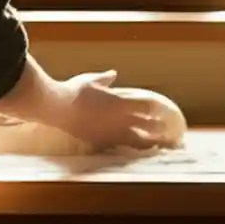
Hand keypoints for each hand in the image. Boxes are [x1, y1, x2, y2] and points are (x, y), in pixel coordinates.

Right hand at [54, 71, 168, 150]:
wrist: (58, 108)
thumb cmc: (74, 91)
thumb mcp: (91, 80)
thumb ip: (105, 78)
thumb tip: (113, 73)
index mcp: (120, 102)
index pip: (147, 107)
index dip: (155, 109)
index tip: (160, 111)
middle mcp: (120, 119)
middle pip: (147, 125)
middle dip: (158, 128)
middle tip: (166, 131)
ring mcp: (111, 132)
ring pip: (137, 140)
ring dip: (149, 142)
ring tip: (157, 146)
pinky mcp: (101, 141)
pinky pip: (121, 147)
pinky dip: (130, 148)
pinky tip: (134, 150)